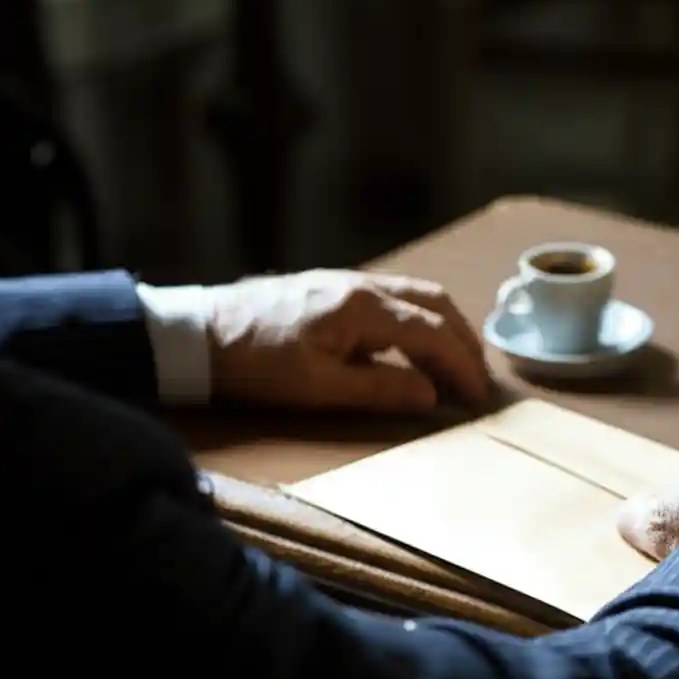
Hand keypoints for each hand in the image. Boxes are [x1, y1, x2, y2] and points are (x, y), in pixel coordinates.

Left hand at [206, 269, 490, 412]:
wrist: (198, 334)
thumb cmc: (254, 365)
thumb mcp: (318, 388)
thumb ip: (380, 389)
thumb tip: (431, 394)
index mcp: (363, 307)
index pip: (434, 332)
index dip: (463, 366)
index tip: (479, 397)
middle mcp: (363, 284)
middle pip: (436, 304)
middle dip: (464, 343)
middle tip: (477, 382)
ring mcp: (348, 281)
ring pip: (418, 296)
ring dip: (444, 330)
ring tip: (453, 368)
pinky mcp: (334, 289)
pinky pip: (395, 299)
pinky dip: (419, 324)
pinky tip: (413, 352)